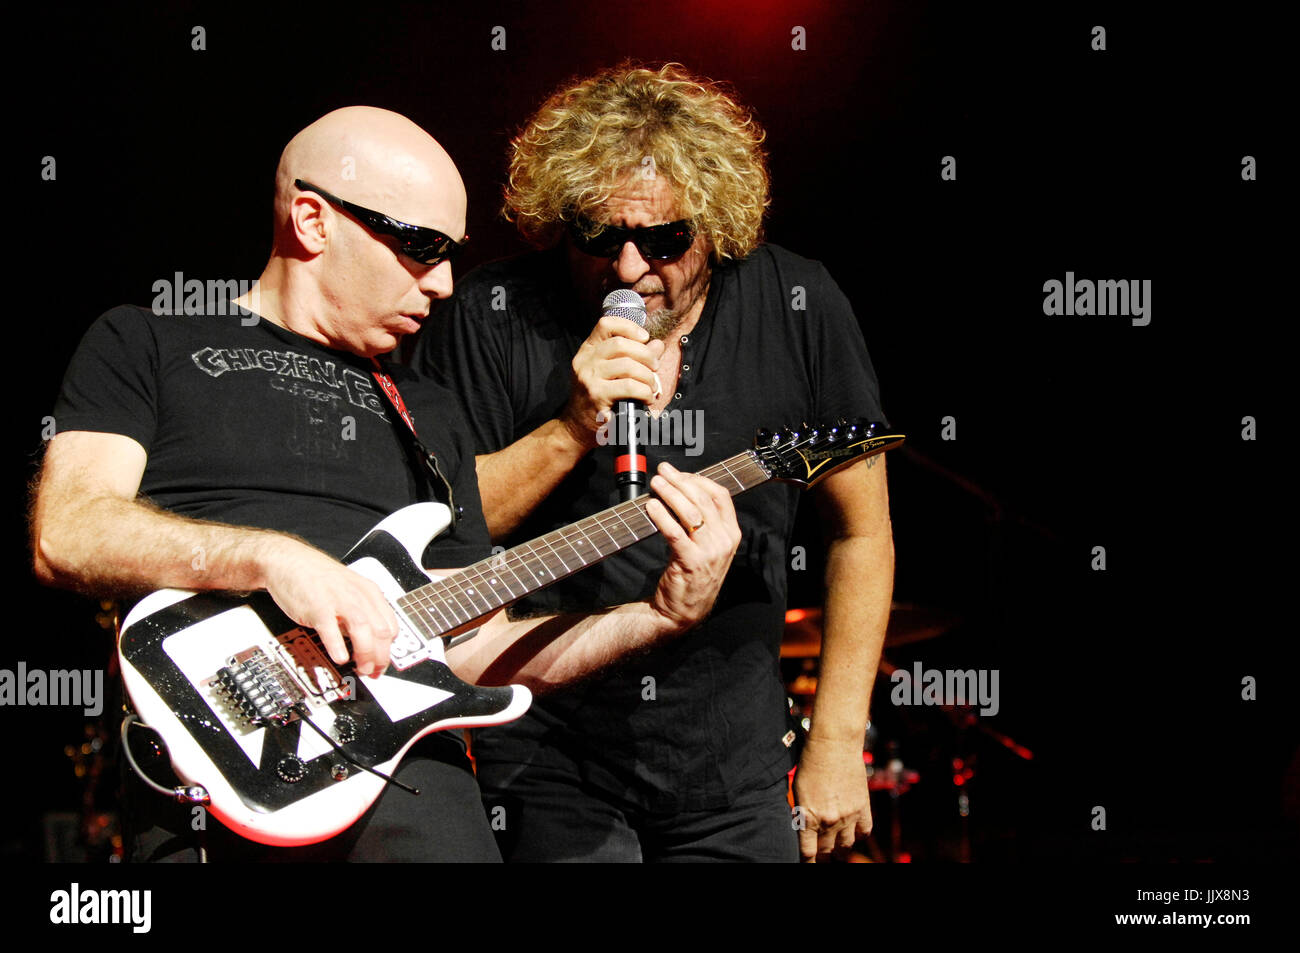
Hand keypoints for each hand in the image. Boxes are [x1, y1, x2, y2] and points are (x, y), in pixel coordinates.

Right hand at [261, 539, 398, 677]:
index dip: (389, 650)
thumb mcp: (350, 591)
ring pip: (363, 629)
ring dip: (365, 654)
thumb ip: (362, 613)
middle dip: (380, 657)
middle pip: (380, 631)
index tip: (382, 664)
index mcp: (369, 592)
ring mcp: (338, 600)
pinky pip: (331, 629)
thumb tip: (369, 643)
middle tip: (373, 672)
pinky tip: (340, 658)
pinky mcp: (317, 607)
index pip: (391, 626)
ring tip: (361, 669)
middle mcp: (358, 596)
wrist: (289, 561)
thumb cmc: (318, 578)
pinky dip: (338, 646)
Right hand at [562, 315, 666, 448]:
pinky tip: (646, 398)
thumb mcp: (611, 373)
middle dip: (646, 355)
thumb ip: (634, 356)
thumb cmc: (598, 398)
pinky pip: (629, 387)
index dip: (629, 327)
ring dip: (648, 377)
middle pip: (621, 344)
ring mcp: (589, 377)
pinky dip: (644, 392)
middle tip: (654, 368)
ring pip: (628, 365)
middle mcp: (586, 360)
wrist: (577, 427)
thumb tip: (657, 345)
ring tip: (651, 387)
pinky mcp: (597, 395)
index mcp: (588, 350)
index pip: (606, 324)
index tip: (645, 338)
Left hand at [643, 462, 741, 630]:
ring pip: (690, 512)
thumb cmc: (693, 575)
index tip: (680, 473)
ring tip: (655, 484)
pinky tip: (651, 506)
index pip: (720, 496)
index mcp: (731, 533)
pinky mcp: (691, 562)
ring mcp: (709, 552)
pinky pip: (675, 532)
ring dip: (670, 493)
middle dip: (681, 481)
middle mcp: (724, 541)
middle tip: (663, 472)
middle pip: (703, 500)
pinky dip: (662, 516)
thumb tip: (683, 490)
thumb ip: (704, 522)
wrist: (684, 611)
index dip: (699, 480)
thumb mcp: (709, 547)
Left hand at [792, 736, 872, 861]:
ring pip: (846, 846)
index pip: (808, 852)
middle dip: (823, 853)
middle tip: (821, 852)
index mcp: (809, 816)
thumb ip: (802, 811)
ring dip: (840, 848)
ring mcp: (848, 816)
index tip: (807, 862)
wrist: (834, 744)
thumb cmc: (811, 762)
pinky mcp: (863, 807)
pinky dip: (859, 835)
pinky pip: (864, 832)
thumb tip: (803, 828)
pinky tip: (853, 832)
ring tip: (836, 846)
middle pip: (826, 850)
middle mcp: (829, 820)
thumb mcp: (798, 789)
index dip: (808, 861)